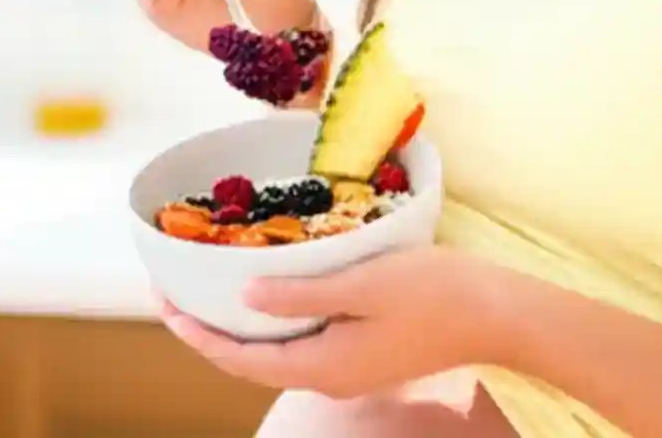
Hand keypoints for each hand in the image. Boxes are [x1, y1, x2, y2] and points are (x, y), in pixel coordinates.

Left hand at [159, 247, 507, 397]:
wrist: (498, 315)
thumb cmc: (435, 292)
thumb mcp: (362, 283)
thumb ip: (300, 294)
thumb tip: (243, 296)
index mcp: (322, 365)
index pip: (240, 359)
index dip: (196, 334)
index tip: (163, 302)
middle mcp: (331, 378)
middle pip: (253, 364)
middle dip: (211, 333)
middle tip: (177, 295)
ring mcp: (352, 371)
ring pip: (279, 357)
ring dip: (242, 331)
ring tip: (213, 295)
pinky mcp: (369, 357)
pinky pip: (305, 348)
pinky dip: (277, 327)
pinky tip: (274, 298)